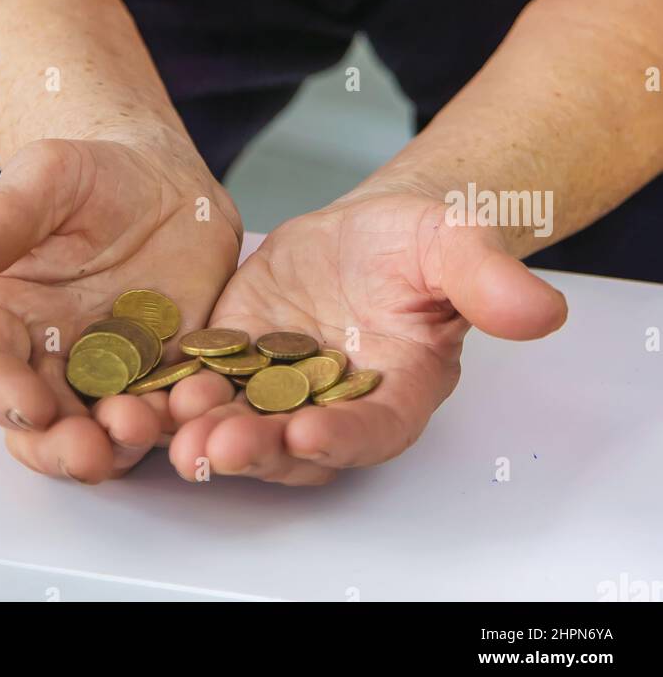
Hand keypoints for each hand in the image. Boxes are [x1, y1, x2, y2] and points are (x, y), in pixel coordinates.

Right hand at [0, 131, 240, 482]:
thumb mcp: (46, 175)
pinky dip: (178, 419)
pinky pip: (169, 410)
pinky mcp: (165, 374)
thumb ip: (6, 215)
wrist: (159, 181)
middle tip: (88, 451)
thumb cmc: (89, 175)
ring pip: (102, 433)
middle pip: (38, 427)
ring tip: (141, 428)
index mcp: (2, 315)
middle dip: (59, 447)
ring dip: (118, 444)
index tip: (28, 405)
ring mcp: (109, 374)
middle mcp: (48, 357)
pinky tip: (195, 409)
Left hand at [168, 189, 567, 485]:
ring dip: (203, 432)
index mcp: (398, 390)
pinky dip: (168, 393)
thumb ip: (487, 278)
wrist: (366, 228)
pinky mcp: (233, 360)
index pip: (376, 428)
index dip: (346, 436)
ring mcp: (279, 386)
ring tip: (168, 425)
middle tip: (214, 447)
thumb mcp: (454, 241)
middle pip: (295, 443)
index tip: (312, 433)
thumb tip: (542, 310)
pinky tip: (135, 391)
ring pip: (240, 423)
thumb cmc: (419, 238)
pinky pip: (200, 384)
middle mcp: (334, 404)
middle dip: (255, 448)